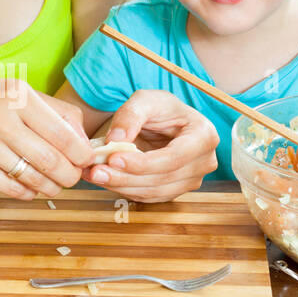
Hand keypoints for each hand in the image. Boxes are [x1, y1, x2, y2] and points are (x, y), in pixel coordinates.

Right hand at [0, 79, 90, 198]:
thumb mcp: (16, 91)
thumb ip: (54, 111)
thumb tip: (84, 139)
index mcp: (17, 96)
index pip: (63, 134)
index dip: (81, 154)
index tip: (86, 159)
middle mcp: (0, 120)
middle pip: (52, 161)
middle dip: (70, 175)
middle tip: (72, 176)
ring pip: (34, 179)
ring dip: (52, 187)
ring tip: (54, 184)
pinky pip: (12, 189)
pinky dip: (28, 193)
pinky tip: (30, 187)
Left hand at [81, 89, 218, 200]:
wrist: (164, 121)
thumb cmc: (160, 108)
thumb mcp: (145, 100)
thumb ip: (130, 115)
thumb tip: (115, 139)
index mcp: (204, 136)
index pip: (173, 158)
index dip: (143, 163)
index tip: (113, 159)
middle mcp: (204, 162)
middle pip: (162, 179)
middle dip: (126, 177)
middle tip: (95, 171)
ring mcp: (192, 180)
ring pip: (153, 192)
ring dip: (121, 186)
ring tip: (93, 175)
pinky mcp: (176, 190)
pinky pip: (149, 196)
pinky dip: (124, 190)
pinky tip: (104, 180)